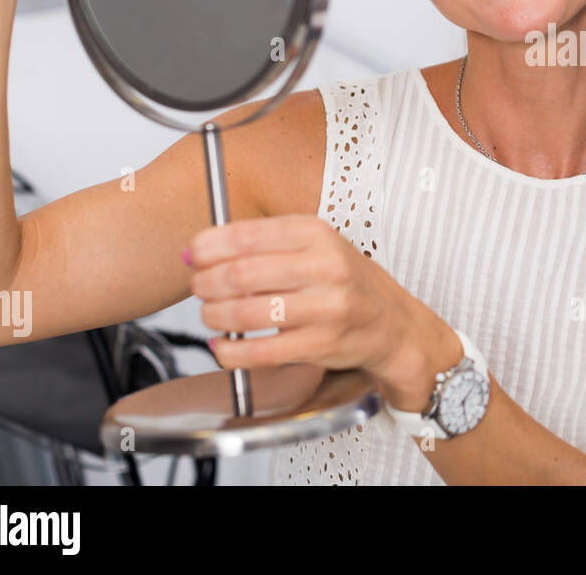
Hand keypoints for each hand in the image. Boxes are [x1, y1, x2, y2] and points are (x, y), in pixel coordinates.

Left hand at [186, 214, 451, 407]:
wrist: (393, 324)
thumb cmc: (348, 283)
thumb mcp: (318, 246)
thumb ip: (266, 244)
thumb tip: (200, 249)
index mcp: (318, 233)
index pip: (246, 234)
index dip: (207, 246)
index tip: (191, 254)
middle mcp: (324, 266)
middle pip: (240, 274)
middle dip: (205, 284)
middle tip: (199, 288)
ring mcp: (325, 307)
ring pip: (246, 313)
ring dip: (214, 316)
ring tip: (211, 316)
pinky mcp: (321, 344)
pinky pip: (259, 352)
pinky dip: (230, 352)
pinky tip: (224, 346)